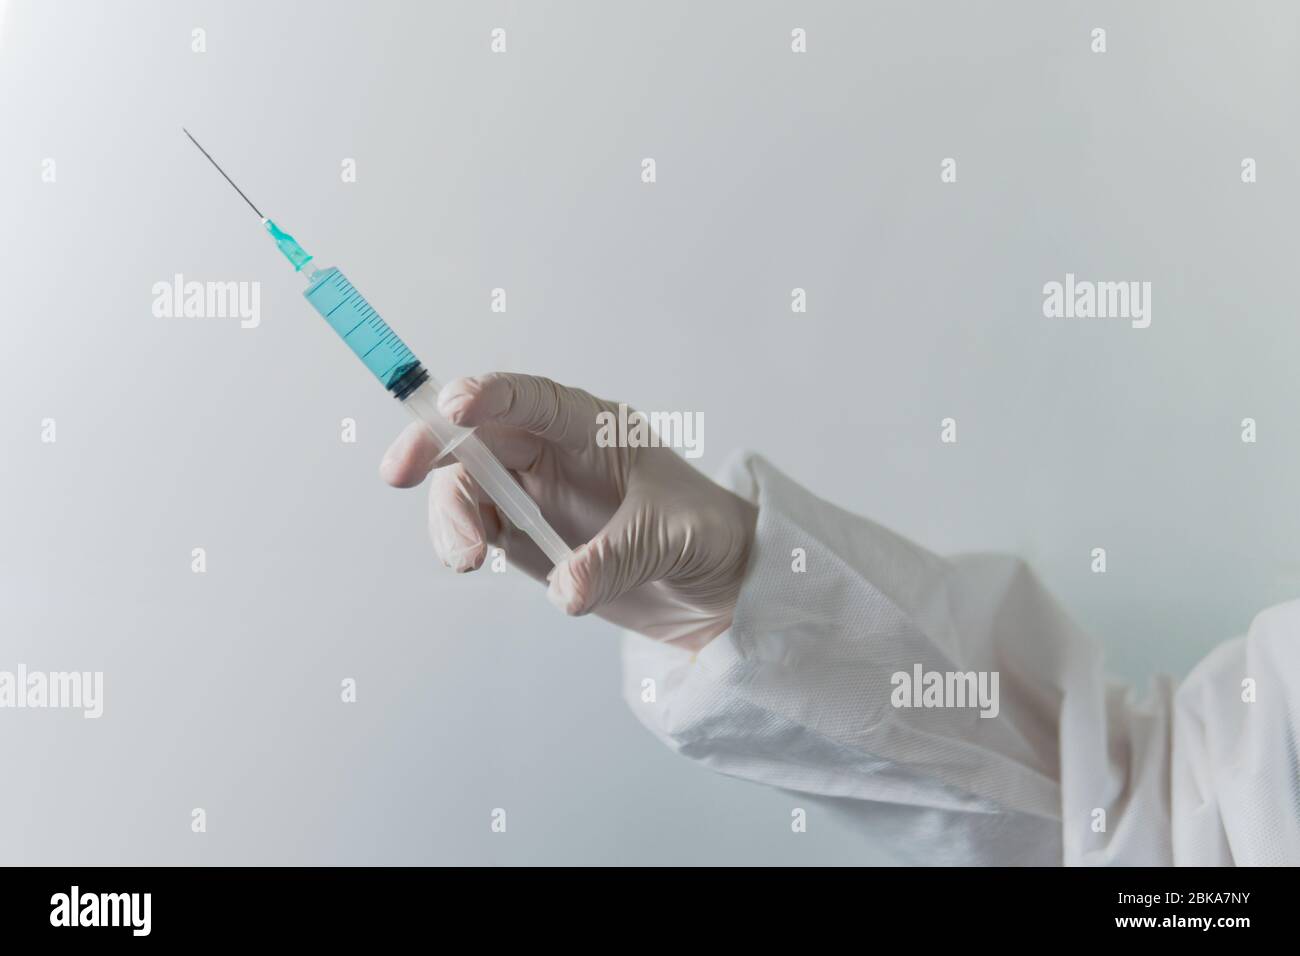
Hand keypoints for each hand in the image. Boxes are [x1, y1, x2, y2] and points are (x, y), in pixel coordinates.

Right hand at [380, 373, 756, 649]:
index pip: (533, 399)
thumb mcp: (672, 539)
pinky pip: (473, 528)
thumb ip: (616, 559)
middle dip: (434, 448)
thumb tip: (564, 590)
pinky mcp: (522, 537)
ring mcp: (532, 495)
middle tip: (398, 473)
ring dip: (449, 515)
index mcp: (593, 429)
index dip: (490, 395)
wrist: (716, 584)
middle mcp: (553, 453)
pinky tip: (471, 559)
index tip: (451, 407)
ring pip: (465, 486)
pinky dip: (460, 541)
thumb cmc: (706, 535)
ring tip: (465, 559)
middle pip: (477, 436)